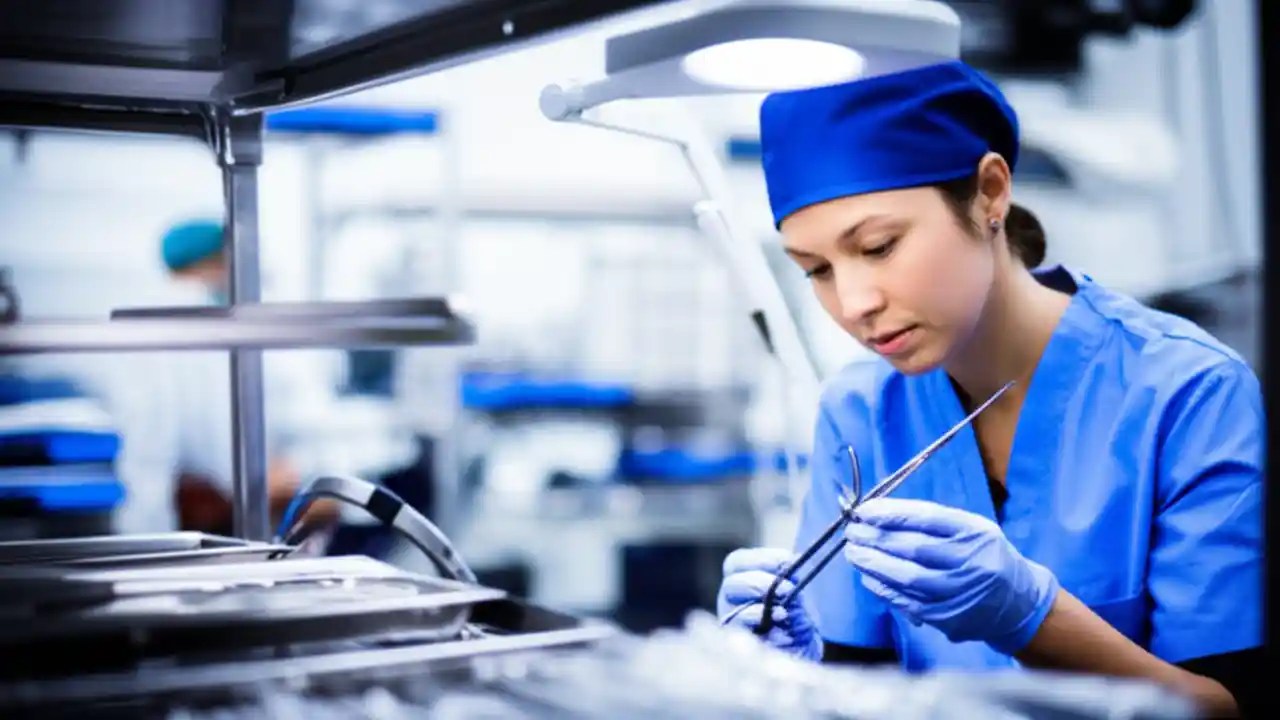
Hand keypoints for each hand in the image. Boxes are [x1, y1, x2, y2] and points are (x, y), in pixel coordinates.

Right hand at [717, 547, 821, 660]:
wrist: (803, 661)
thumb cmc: (797, 627)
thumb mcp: (801, 603)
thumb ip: (794, 587)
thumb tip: (793, 568)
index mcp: (743, 584)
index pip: (738, 562)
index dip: (760, 559)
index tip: (788, 561)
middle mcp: (732, 604)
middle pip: (732, 584)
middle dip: (759, 583)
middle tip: (786, 590)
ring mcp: (733, 628)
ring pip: (734, 612)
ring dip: (761, 609)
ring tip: (783, 614)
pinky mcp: (740, 650)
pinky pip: (745, 642)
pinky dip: (766, 634)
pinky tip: (785, 636)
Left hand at [843, 498, 1058, 654]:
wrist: (1018, 603)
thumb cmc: (985, 556)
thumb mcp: (972, 528)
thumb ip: (932, 521)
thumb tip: (879, 514)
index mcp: (976, 533)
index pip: (927, 518)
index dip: (891, 513)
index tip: (864, 510)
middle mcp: (970, 562)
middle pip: (913, 548)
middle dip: (876, 538)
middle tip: (852, 531)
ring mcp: (959, 593)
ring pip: (907, 577)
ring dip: (873, 563)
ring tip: (853, 551)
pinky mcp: (948, 618)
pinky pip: (908, 602)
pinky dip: (884, 589)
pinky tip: (868, 577)